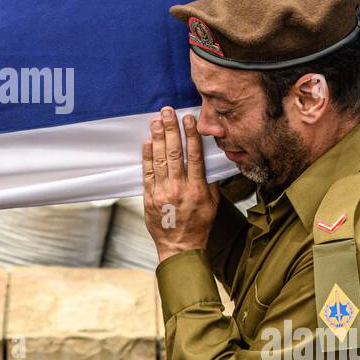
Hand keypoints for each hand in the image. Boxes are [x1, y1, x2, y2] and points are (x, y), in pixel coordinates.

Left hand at [142, 107, 218, 261]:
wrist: (180, 247)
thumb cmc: (199, 225)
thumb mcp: (213, 203)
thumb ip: (209, 181)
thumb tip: (207, 158)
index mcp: (198, 189)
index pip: (195, 156)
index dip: (192, 135)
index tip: (189, 119)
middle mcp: (179, 189)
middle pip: (175, 153)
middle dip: (171, 129)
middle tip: (168, 112)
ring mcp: (162, 193)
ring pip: (160, 160)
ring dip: (158, 138)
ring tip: (157, 121)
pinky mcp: (149, 198)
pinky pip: (147, 173)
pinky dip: (147, 157)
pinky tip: (148, 142)